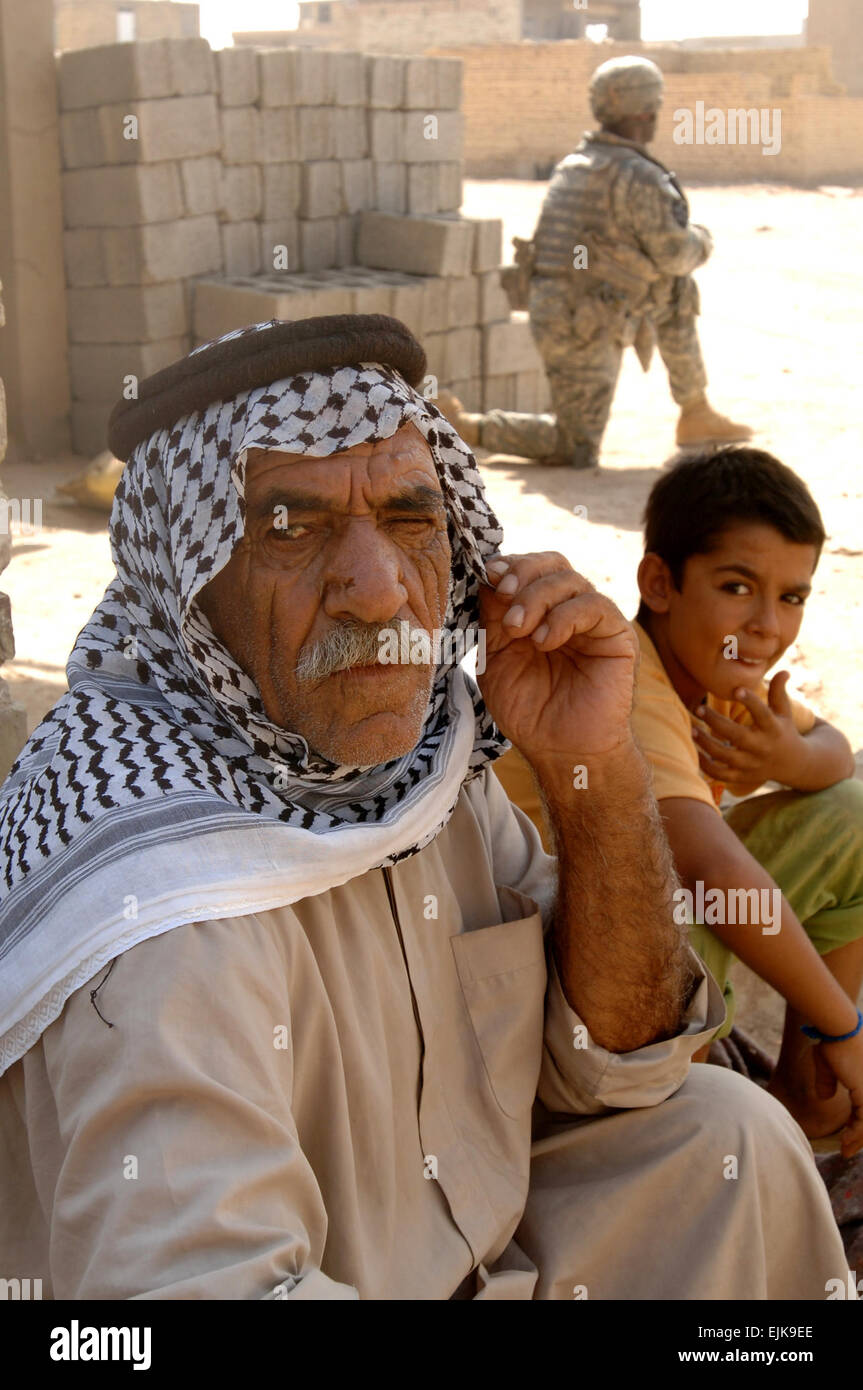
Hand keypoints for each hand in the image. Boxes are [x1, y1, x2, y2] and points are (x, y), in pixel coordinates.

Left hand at [478, 553, 637, 764]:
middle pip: (552, 563)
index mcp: (540, 611)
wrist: (561, 750)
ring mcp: (593, 620)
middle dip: (523, 573)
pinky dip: (564, 617)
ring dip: (538, 598)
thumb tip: (488, 576)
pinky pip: (594, 605)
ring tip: (520, 631)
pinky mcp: (616, 635)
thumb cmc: (528, 709)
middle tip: (505, 597)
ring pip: (570, 580)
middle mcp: (568, 609)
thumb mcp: (495, 658)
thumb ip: (492, 618)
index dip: (509, 565)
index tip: (488, 575)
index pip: (529, 568)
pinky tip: (545, 641)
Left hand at [692, 671, 806, 789]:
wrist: (793, 764)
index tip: (737, 688)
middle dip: (717, 722)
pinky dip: (706, 766)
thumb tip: (783, 671)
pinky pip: (721, 774)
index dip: (751, 702)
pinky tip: (694, 751)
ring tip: (692, 729)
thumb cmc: (783, 730)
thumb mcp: (784, 712)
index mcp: (773, 728)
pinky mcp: (742, 776)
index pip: (763, 714)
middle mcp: (762, 747)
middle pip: (738, 736)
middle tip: (699, 708)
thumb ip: (778, 692)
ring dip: (706, 744)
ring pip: (726, 756)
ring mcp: (751, 764)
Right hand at [814, 1030, 862, 1157]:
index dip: (861, 1125)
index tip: (850, 1135)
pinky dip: (855, 1136)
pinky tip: (845, 1143)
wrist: (839, 1028)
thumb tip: (825, 1096)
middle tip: (849, 1149)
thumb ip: (828, 1081)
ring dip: (858, 1141)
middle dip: (861, 1138)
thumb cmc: (833, 1040)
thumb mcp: (828, 1064)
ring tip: (846, 1150)